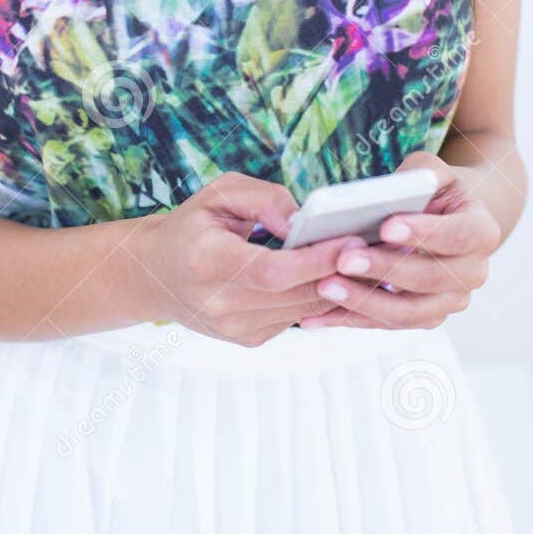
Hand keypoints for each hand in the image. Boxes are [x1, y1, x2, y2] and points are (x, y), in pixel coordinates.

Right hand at [135, 170, 370, 346]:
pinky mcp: (250, 339)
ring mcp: (236, 329)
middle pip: (297, 293)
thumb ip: (266, 199)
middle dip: (340, 270)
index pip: (274, 271)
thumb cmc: (193, 226)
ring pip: (304, 309)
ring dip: (336, 285)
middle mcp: (221, 304)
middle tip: (374, 244)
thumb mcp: (220, 194)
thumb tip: (305, 220)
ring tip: (361, 257)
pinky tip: (331, 274)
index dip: (317, 259)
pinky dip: (317, 295)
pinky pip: (297, 316)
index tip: (353, 240)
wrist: (158, 275)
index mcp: (209, 263)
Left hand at [300, 153, 501, 329]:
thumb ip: (418, 174)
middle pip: (428, 279)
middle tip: (344, 258)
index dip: (423, 233)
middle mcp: (473, 273)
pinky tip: (315, 315)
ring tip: (325, 285)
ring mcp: (449, 302)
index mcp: (481, 232)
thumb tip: (390, 190)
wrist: (443, 221)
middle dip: (383, 269)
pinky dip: (349, 320)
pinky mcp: (423, 319)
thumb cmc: (432, 193)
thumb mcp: (431, 172)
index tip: (386, 227)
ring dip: (363, 301)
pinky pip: (384, 325)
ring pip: (407, 312)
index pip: (456, 235)